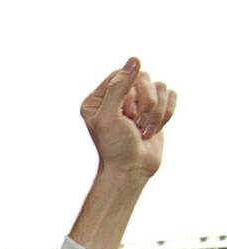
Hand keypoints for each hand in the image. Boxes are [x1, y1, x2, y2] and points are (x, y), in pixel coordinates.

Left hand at [81, 58, 174, 178]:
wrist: (132, 170)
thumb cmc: (116, 147)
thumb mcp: (109, 117)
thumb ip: (119, 87)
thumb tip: (135, 58)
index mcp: (98, 99)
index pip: (122, 74)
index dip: (130, 91)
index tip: (126, 114)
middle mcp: (116, 97)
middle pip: (143, 77)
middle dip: (145, 103)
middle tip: (135, 124)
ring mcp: (137, 103)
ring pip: (160, 86)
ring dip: (155, 112)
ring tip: (144, 131)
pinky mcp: (155, 109)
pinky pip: (171, 96)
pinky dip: (166, 113)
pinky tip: (155, 129)